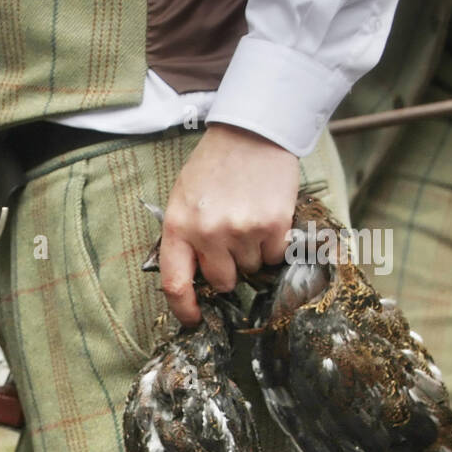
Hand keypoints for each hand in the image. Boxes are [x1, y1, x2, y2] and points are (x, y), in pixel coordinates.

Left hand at [158, 123, 299, 324]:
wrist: (251, 133)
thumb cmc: (213, 167)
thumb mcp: (182, 200)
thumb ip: (184, 238)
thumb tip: (194, 279)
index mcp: (178, 227)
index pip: (175, 284)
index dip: (184, 309)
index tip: (194, 319)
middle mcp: (207, 233)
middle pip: (223, 282)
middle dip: (229, 271)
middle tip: (232, 243)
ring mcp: (241, 230)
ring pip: (252, 269)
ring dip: (253, 254)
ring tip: (249, 221)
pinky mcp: (273, 225)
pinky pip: (276, 256)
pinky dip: (275, 245)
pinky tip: (267, 218)